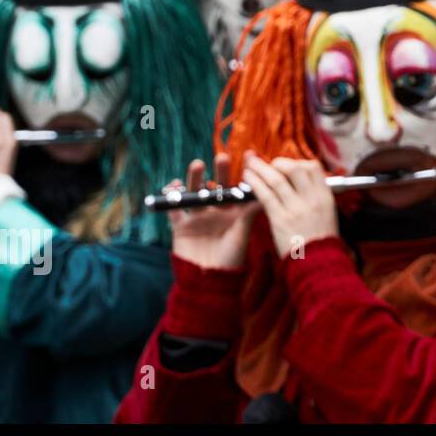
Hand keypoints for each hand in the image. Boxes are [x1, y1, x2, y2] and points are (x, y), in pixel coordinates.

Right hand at [168, 154, 259, 269]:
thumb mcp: (241, 234)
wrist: (208, 282)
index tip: (250, 153)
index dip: (245, 171)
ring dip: (195, 179)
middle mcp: (216, 211)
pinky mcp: (180, 226)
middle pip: (217, 186)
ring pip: (196, 193)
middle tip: (222, 158)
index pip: (239, 187)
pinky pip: (174, 209)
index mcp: (234, 212)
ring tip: (198, 165)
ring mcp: (198, 218)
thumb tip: (263, 193)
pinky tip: (173, 186)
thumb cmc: (230, 260)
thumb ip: (248, 214)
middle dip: (219, 172)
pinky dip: (172, 197)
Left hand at [242, 153, 337, 258]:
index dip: (298, 162)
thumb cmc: (320, 242)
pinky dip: (255, 184)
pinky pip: (266, 196)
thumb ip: (315, 198)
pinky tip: (247, 178)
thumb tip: (300, 184)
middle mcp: (312, 199)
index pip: (313, 168)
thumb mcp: (327, 215)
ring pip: (277, 179)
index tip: (287, 167)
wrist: (318, 265)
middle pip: (295, 168)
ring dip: (261, 168)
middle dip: (278, 162)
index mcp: (326, 196)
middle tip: (267, 163)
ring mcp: (296, 208)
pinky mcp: (280, 219)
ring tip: (249, 163)